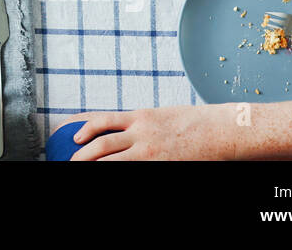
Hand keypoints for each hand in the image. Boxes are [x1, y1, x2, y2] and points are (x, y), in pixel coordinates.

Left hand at [65, 104, 234, 159]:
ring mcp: (150, 150)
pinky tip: (113, 176)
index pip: (102, 120)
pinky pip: (134, 171)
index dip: (82, 126)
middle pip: (101, 143)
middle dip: (82, 154)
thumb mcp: (161, 116)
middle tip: (71, 161)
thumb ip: (140, 124)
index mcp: (140, 116)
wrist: (221, 130)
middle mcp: (141, 132)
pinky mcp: (162, 164)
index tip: (70, 134)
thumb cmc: (194, 123)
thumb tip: (120, 132)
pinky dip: (120, 173)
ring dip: (94, 165)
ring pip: (112, 159)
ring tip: (81, 168)